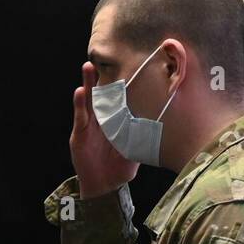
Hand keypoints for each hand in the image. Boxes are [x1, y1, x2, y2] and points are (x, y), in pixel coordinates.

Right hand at [70, 61, 139, 199]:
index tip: (125, 64)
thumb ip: (144, 135)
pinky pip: (80, 119)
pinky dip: (79, 106)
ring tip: (88, 67)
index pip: (116, 97)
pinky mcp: (79, 136)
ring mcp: (89, 127)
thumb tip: (164, 125)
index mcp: (113, 121)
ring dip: (87, 84)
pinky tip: (79, 92)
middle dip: (99, 77)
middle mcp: (100, 120)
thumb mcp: (136, 148)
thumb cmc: (119, 168)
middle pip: (100, 94)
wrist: (104, 186)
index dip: (118, 83)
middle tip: (101, 57)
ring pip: (87, 101)